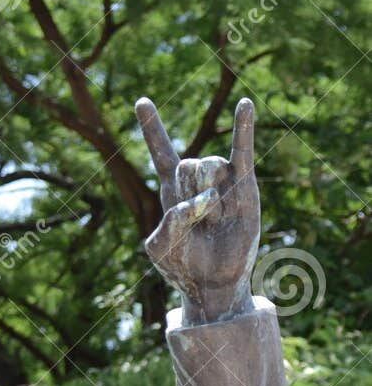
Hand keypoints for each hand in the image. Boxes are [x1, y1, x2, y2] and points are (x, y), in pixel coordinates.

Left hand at [136, 95, 259, 324]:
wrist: (211, 285)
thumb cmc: (183, 267)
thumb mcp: (161, 247)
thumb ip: (170, 221)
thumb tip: (203, 200)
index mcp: (171, 189)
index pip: (161, 151)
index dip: (152, 127)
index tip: (141, 101)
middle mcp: (197, 180)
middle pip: (187, 163)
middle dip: (189, 191)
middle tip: (198, 220)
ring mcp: (222, 181)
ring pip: (209, 166)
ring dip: (209, 196)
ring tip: (215, 219)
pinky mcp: (244, 188)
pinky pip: (243, 152)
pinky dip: (244, 127)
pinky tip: (245, 104)